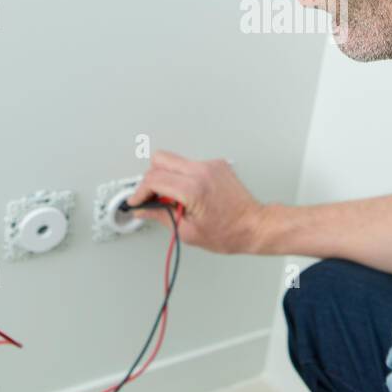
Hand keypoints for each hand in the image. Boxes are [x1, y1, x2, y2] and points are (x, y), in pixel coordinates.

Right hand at [124, 151, 267, 253]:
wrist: (254, 225)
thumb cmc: (230, 232)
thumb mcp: (188, 232)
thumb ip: (161, 216)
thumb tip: (144, 209)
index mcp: (194, 189)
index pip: (154, 179)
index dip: (140, 191)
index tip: (137, 200)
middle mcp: (202, 171)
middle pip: (160, 159)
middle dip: (150, 178)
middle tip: (152, 197)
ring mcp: (211, 165)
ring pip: (174, 160)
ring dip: (167, 176)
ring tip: (174, 199)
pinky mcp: (216, 165)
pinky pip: (190, 164)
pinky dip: (183, 176)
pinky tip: (189, 194)